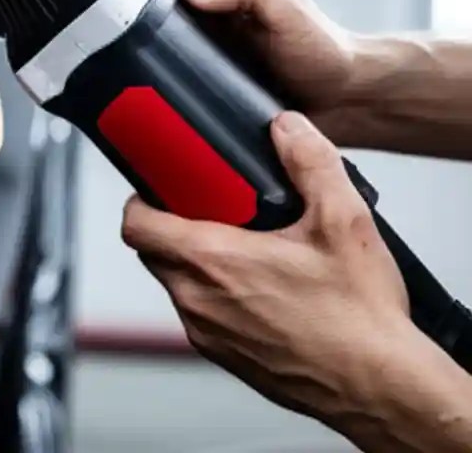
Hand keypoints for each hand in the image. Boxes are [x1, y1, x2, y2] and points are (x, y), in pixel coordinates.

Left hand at [120, 111, 408, 426]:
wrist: (378, 386)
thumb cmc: (358, 316)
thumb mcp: (343, 221)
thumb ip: (310, 163)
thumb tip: (286, 128)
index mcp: (211, 260)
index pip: (136, 224)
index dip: (142, 200)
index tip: (161, 187)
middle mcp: (197, 299)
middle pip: (154, 251)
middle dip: (174, 226)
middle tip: (213, 211)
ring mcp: (206, 332)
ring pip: (177, 284)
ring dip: (197, 263)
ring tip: (247, 249)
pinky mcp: (223, 356)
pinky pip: (201, 314)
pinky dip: (217, 296)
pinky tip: (262, 289)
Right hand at [127, 0, 364, 139]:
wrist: (345, 103)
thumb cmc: (322, 49)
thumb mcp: (285, 9)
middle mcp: (205, 7)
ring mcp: (199, 42)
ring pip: (145, 25)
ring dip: (120, 30)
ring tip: (87, 42)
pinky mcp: (198, 76)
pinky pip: (158, 67)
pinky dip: (138, 70)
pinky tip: (122, 85)